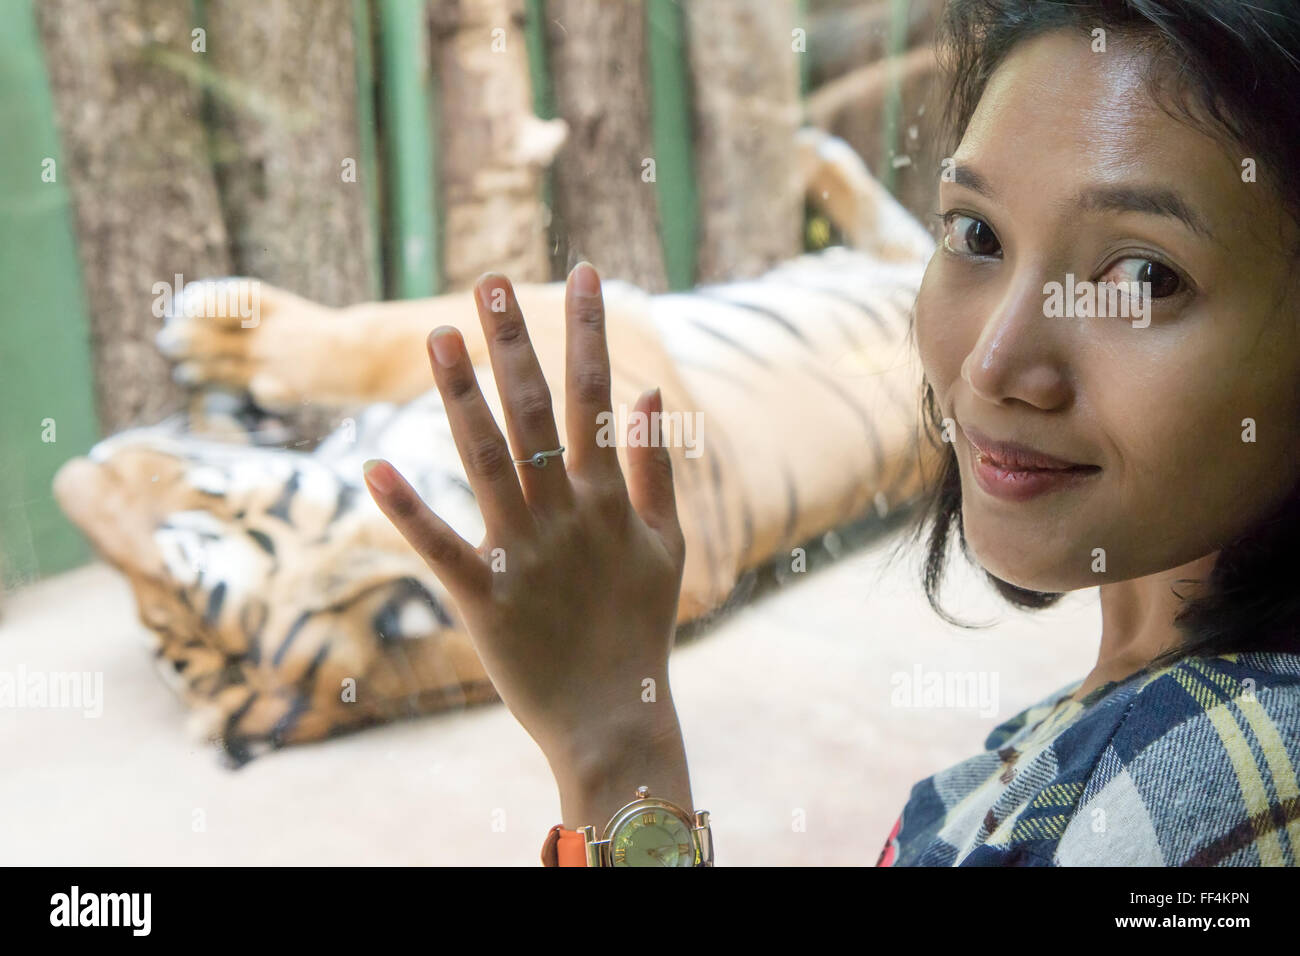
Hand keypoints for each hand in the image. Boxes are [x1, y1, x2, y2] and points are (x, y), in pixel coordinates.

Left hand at [361, 262, 687, 771]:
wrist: (614, 717)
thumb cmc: (638, 628)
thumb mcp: (668, 545)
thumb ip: (655, 469)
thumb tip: (646, 394)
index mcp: (606, 497)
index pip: (596, 396)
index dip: (589, 330)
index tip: (581, 272)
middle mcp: (565, 513)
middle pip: (536, 412)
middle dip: (515, 342)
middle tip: (491, 281)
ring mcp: (523, 553)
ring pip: (487, 459)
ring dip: (463, 395)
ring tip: (438, 334)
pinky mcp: (483, 598)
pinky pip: (440, 547)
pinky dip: (408, 510)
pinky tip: (374, 467)